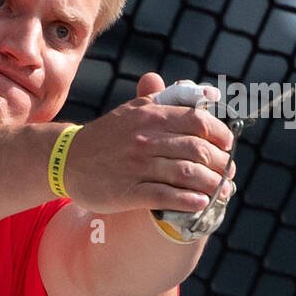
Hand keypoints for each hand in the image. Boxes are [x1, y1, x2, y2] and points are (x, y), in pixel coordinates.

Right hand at [60, 73, 236, 214]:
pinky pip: (165, 197)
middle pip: (197, 150)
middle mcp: (146, 139)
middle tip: (229, 174)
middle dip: (221, 165)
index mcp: (151, 116)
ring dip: (212, 185)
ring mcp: (137, 166)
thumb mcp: (134, 110)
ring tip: (222, 192)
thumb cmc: (108, 135)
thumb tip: (201, 92)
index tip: (228, 147)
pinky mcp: (128, 192)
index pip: (199, 122)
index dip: (220, 136)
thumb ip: (166, 99)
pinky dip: (187, 201)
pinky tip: (200, 203)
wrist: (67, 159)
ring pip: (186, 175)